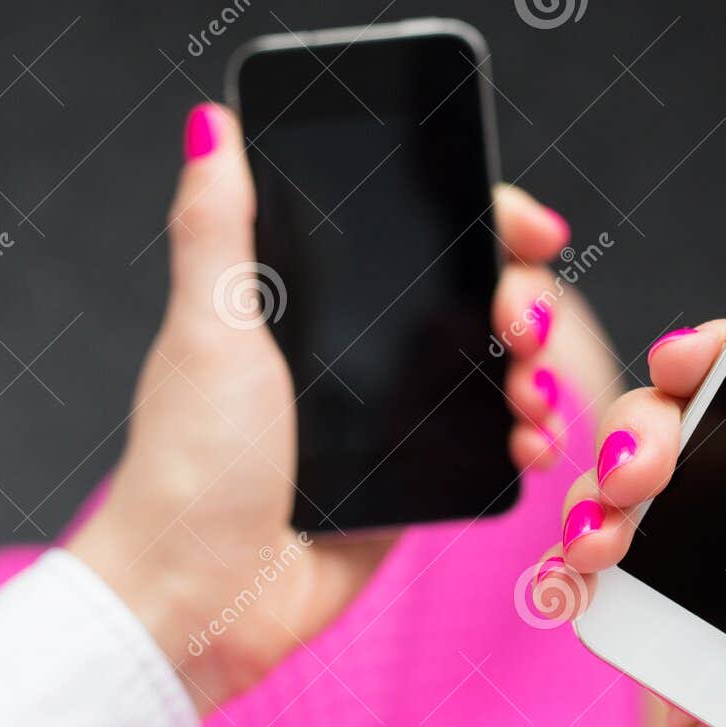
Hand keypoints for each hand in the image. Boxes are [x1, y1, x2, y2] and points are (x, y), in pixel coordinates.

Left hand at [68, 103, 579, 715]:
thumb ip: (218, 231)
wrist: (202, 600)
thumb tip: (212, 126)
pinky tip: (531, 445)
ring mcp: (392, 417)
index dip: (483, 221)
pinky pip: (489, 445)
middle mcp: (358, 352)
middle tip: (521, 327)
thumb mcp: (207, 334)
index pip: (414, 234)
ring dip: (535, 373)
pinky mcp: (414, 478)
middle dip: (523, 303)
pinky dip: (525, 440)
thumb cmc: (190, 468)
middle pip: (472, 300)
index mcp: (308, 303)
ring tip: (533, 395)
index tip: (530, 227)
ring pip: (494, 371)